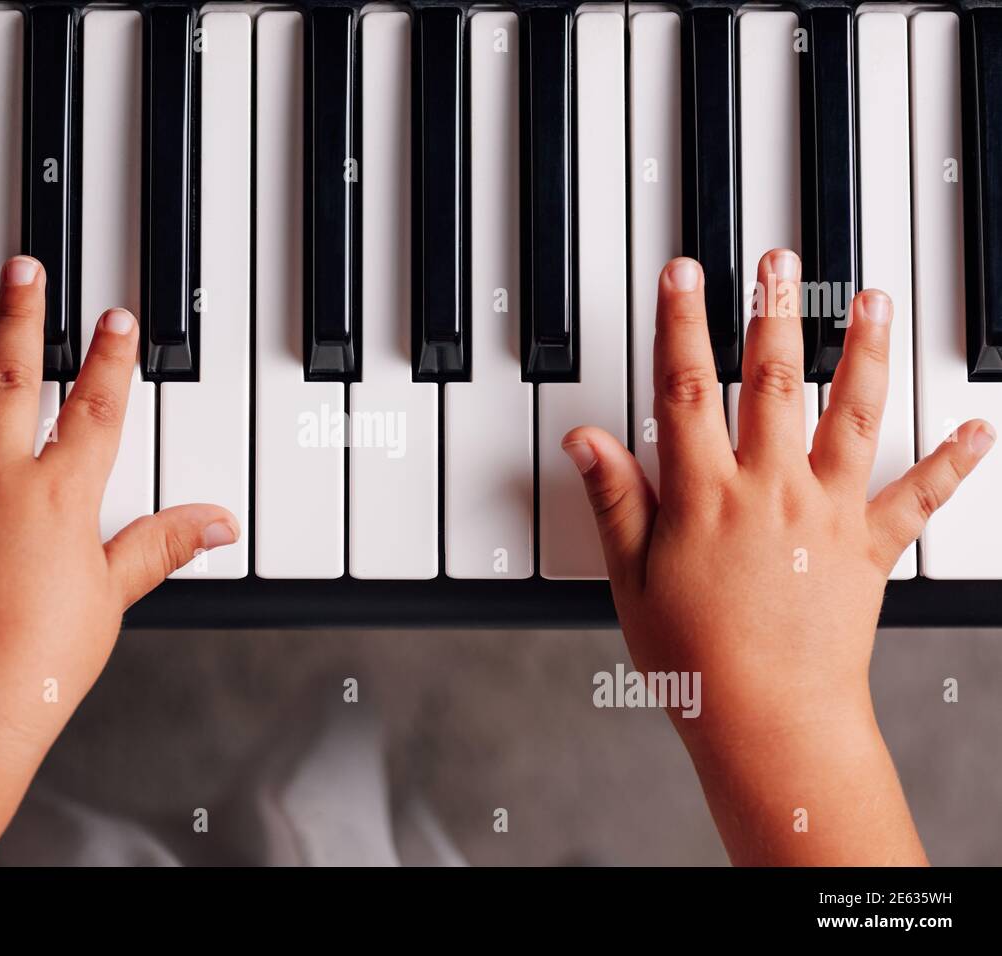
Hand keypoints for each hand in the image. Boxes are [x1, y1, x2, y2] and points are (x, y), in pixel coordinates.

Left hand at [0, 257, 235, 863]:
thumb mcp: (113, 597)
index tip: (114, 318)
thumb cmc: (36, 659)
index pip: (93, 409)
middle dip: (15, 316)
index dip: (109, 358)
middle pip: (5, 378)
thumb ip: (161, 546)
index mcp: (57, 495)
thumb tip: (216, 524)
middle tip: (16, 267)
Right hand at [564, 249, 992, 864]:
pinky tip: (979, 428)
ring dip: (865, 353)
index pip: (686, 390)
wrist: (770, 720)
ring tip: (874, 300)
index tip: (683, 274)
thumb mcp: (632, 580)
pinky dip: (952, 461)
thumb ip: (615, 501)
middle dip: (775, 312)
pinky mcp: (870, 547)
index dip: (681, 324)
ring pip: (853, 416)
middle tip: (781, 259)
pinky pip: (919, 499)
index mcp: (706, 497)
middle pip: (775, 382)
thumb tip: (588, 440)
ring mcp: (828, 514)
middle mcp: (771, 491)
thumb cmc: (698, 659)